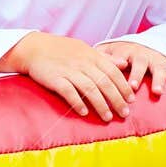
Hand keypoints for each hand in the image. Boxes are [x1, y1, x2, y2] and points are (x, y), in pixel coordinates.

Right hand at [0, 33, 133, 120]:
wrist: (34, 48)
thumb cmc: (61, 50)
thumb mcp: (85, 49)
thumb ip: (105, 58)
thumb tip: (125, 64)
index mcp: (92, 56)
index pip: (113, 72)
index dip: (123, 87)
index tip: (131, 100)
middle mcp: (83, 63)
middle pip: (104, 83)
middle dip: (116, 99)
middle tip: (124, 114)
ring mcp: (69, 71)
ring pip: (89, 89)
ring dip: (100, 104)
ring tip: (108, 118)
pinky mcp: (55, 78)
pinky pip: (68, 92)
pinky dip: (77, 102)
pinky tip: (84, 113)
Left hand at [95, 40, 165, 95]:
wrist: (139, 44)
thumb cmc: (119, 53)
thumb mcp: (107, 51)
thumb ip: (101, 57)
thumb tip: (92, 64)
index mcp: (126, 51)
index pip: (123, 59)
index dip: (123, 68)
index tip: (124, 79)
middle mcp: (143, 55)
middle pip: (141, 63)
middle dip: (138, 75)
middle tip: (134, 87)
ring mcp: (158, 59)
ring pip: (160, 68)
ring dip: (159, 79)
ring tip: (158, 92)